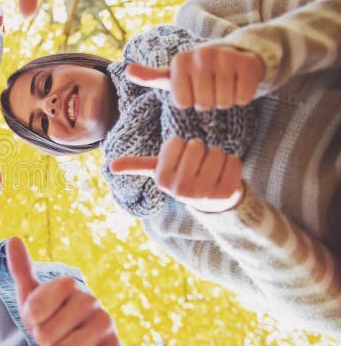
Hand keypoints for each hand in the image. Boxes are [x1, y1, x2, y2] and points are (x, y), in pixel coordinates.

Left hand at [6, 237, 121, 345]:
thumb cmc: (52, 319)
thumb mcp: (32, 298)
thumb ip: (21, 270)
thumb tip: (13, 239)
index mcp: (69, 284)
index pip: (34, 310)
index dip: (32, 321)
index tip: (40, 318)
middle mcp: (91, 300)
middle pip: (47, 334)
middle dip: (46, 341)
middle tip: (55, 335)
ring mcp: (107, 323)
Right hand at [110, 137, 244, 212]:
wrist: (212, 203)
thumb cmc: (183, 178)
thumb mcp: (160, 172)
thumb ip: (137, 165)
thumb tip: (111, 165)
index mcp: (163, 180)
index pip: (177, 142)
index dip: (182, 146)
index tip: (181, 160)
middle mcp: (181, 190)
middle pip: (197, 145)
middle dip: (200, 150)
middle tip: (198, 166)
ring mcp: (205, 193)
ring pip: (216, 152)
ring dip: (217, 156)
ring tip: (211, 170)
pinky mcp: (227, 193)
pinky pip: (233, 161)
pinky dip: (231, 164)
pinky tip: (225, 175)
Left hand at [126, 45, 264, 109]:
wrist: (234, 56)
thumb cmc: (196, 73)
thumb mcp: (172, 76)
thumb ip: (150, 76)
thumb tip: (127, 71)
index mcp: (180, 61)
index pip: (182, 103)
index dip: (189, 102)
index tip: (192, 90)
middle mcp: (202, 54)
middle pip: (203, 104)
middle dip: (207, 103)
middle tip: (210, 89)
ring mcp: (226, 56)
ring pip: (224, 102)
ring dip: (224, 101)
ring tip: (223, 86)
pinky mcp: (248, 63)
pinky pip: (243, 97)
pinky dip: (242, 97)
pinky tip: (238, 84)